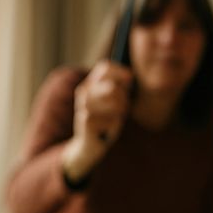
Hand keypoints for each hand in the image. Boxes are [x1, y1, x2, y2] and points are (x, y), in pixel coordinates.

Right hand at [63, 61, 132, 179]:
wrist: (89, 145)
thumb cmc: (105, 121)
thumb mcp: (115, 102)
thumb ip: (121, 88)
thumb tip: (129, 76)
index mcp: (90, 84)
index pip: (105, 67)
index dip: (121, 73)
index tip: (129, 84)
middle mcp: (84, 92)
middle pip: (113, 85)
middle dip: (123, 98)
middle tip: (121, 109)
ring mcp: (83, 106)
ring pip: (114, 100)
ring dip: (119, 111)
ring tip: (114, 119)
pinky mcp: (86, 121)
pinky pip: (112, 118)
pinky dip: (114, 125)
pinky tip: (107, 129)